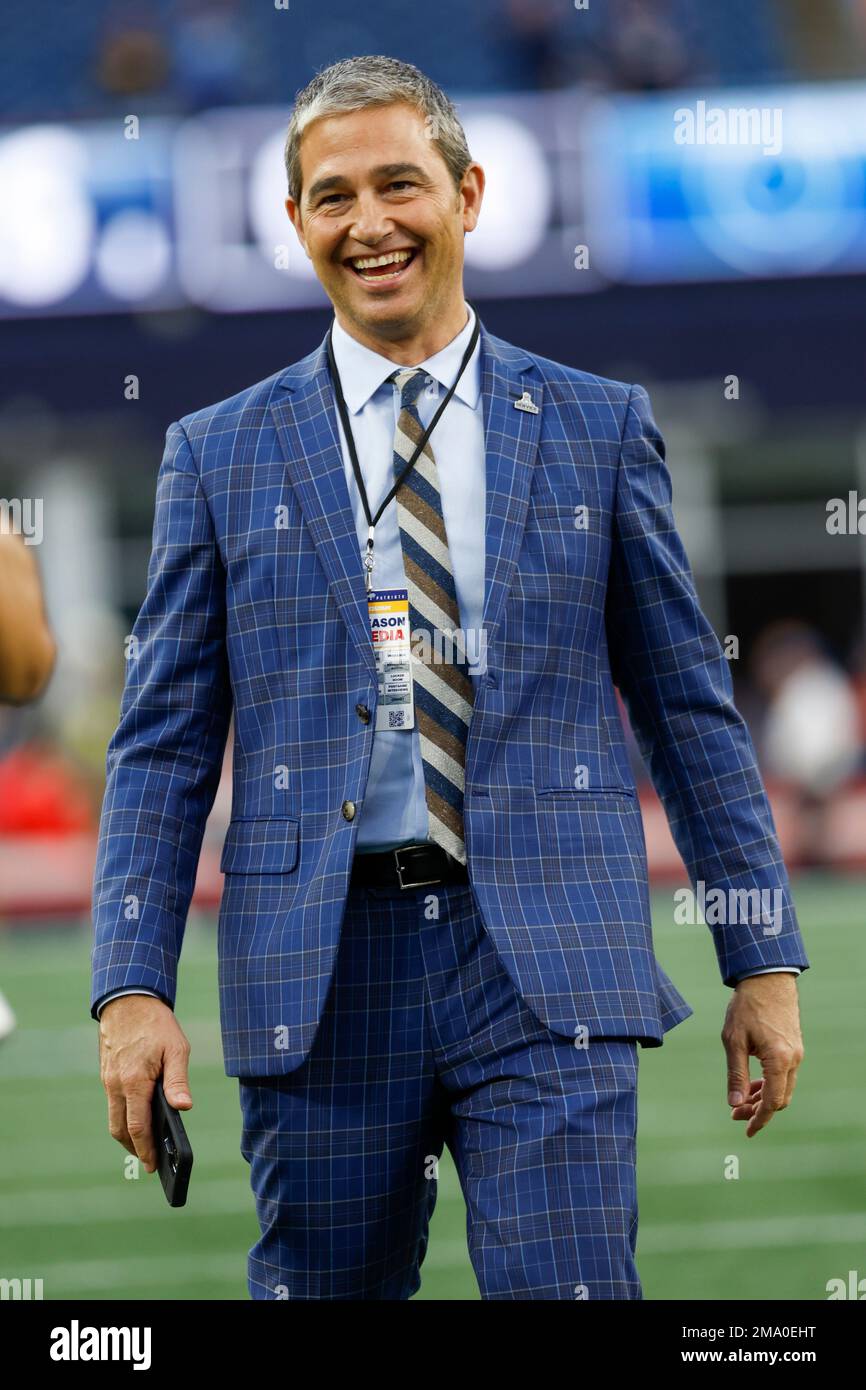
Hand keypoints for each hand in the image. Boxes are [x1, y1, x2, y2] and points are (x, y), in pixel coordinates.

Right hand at [98, 995, 192, 1172]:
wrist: (128, 1000)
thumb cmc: (156, 1024)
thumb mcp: (176, 1049)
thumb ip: (178, 1081)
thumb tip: (184, 1108)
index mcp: (134, 1081)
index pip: (137, 1127)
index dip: (146, 1149)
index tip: (154, 1166)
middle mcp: (116, 1084)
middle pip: (120, 1129)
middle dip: (135, 1148)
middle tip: (150, 1161)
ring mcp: (108, 1080)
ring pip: (114, 1118)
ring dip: (127, 1134)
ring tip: (145, 1144)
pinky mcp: (106, 1074)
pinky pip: (113, 1103)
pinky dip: (123, 1116)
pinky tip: (138, 1116)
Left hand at [721, 973, 803, 1137]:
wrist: (767, 978)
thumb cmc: (747, 1007)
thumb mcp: (734, 1041)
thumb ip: (736, 1075)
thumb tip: (735, 1104)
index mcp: (779, 1060)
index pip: (772, 1102)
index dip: (759, 1119)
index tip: (747, 1131)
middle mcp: (793, 1059)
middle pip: (779, 1098)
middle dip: (758, 1110)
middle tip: (735, 1113)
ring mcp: (796, 1053)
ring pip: (783, 1087)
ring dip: (763, 1097)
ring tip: (741, 1100)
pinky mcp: (794, 1046)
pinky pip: (784, 1074)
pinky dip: (769, 1083)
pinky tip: (753, 1083)